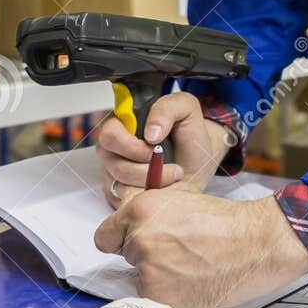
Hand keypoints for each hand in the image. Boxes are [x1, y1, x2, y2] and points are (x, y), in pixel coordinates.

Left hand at [93, 190, 307, 307]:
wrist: (256, 243)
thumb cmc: (226, 221)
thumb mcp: (180, 198)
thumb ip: (149, 210)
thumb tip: (131, 221)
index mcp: (140, 210)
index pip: (105, 236)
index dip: (121, 239)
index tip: (131, 243)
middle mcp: (139, 238)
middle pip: (126, 256)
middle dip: (146, 255)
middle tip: (177, 252)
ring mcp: (149, 269)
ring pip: (140, 277)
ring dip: (158, 275)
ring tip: (189, 266)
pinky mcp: (161, 295)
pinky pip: (153, 297)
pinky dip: (169, 293)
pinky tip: (192, 281)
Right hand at [94, 91, 232, 206]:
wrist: (198, 159)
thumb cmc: (188, 133)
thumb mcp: (185, 109)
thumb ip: (166, 109)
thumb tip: (150, 133)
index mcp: (122, 123)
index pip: (109, 134)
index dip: (131, 145)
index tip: (154, 145)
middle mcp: (112, 148)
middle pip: (113, 162)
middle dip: (142, 167)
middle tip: (163, 162)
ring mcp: (113, 172)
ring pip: (122, 184)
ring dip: (151, 181)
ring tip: (172, 174)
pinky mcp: (118, 193)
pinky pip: (126, 198)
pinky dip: (148, 195)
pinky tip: (162, 186)